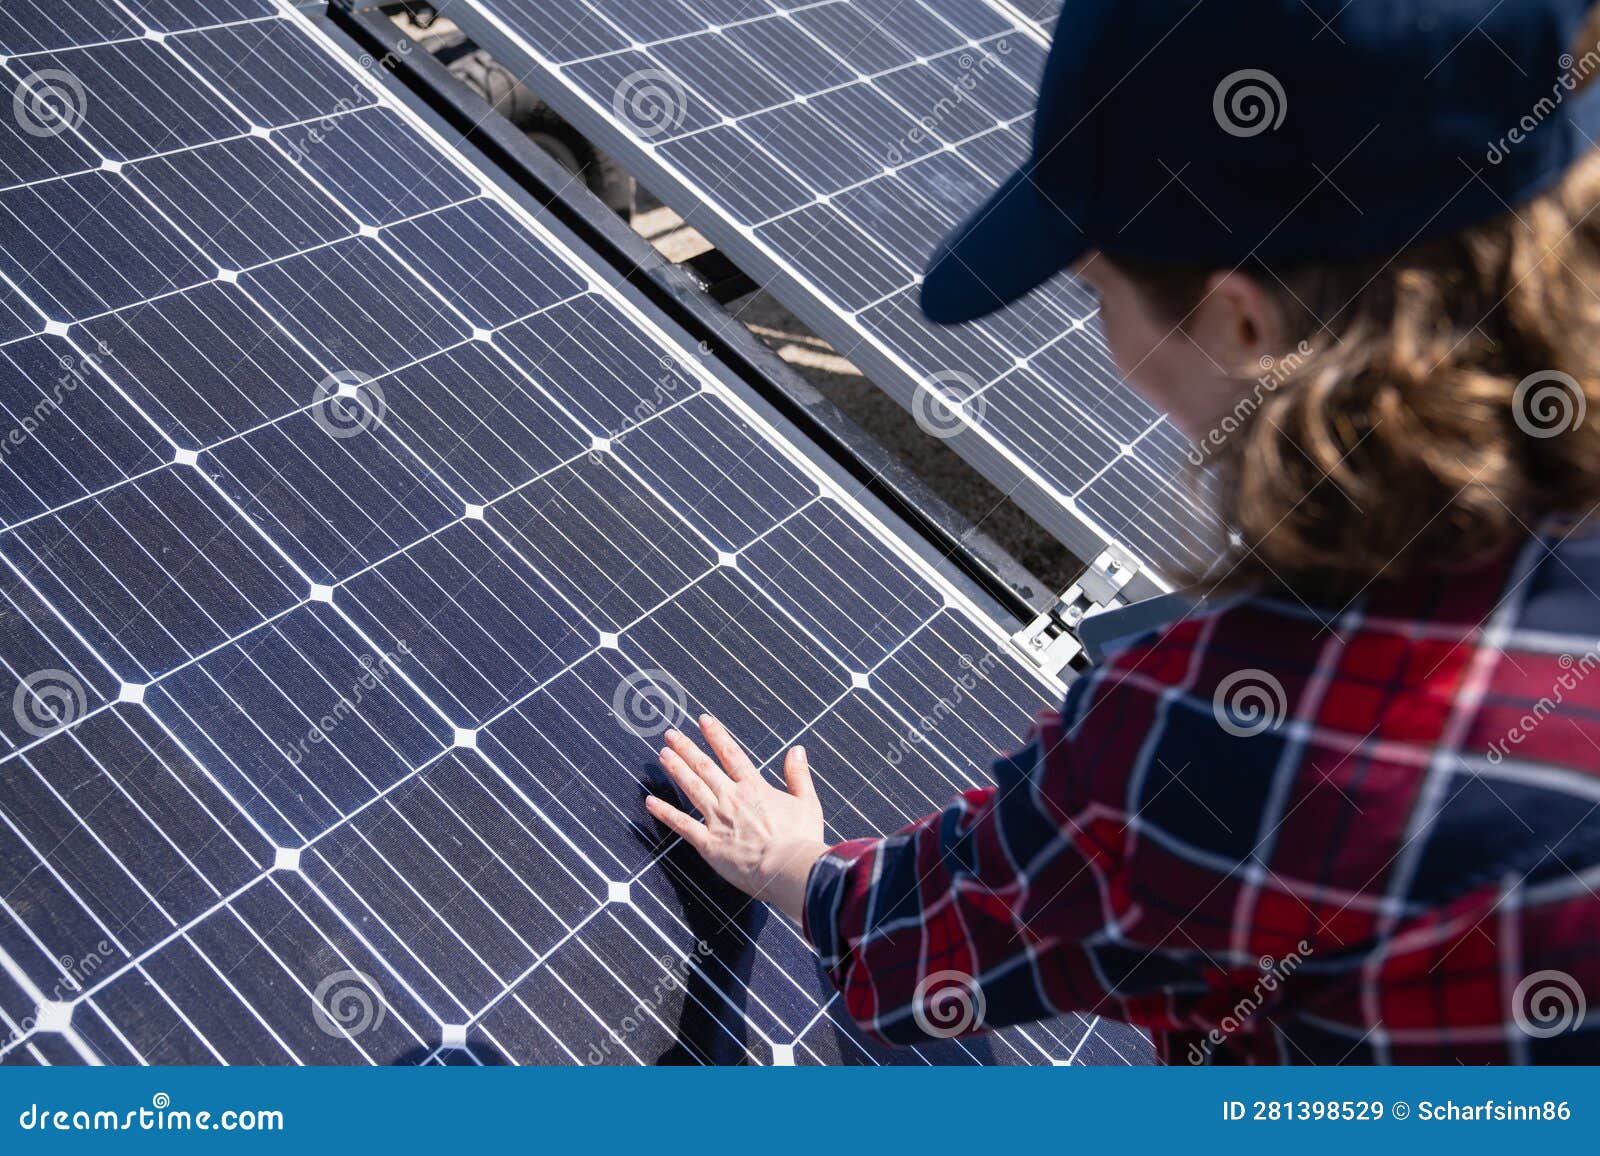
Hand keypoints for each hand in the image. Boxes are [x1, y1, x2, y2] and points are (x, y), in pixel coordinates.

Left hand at [646, 715, 828, 924]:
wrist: (788, 870)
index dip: (716, 735)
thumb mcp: (808, 803)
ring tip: (662, 754)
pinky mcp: (708, 843)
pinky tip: (650, 801)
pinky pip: (682, 825)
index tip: (703, 720)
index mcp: (755, 788)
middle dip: (686, 748)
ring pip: (692, 788)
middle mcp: (732, 798)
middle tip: (670, 734)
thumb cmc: (801, 840)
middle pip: (704, 767)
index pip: (731, 754)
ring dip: (676, 770)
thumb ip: (799, 775)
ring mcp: (717, 819)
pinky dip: (665, 812)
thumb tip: (797, 750)